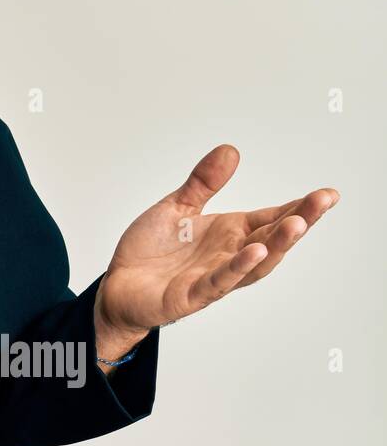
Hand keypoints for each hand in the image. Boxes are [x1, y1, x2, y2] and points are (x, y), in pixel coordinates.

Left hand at [96, 144, 337, 346]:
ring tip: (297, 224)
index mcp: (228, 233)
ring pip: (253, 263)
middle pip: (271, 238)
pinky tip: (254, 252)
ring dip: (276, 245)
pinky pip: (218, 281)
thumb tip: (231, 150)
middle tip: (323, 201)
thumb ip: (203, 182)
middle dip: (299, 220)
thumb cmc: (151, 251)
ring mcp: (213, 277)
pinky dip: (237, 268)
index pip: (270, 218)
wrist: (117, 285)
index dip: (299, 207)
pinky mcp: (191, 296)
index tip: (327, 194)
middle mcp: (228, 255)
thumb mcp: (177, 207)